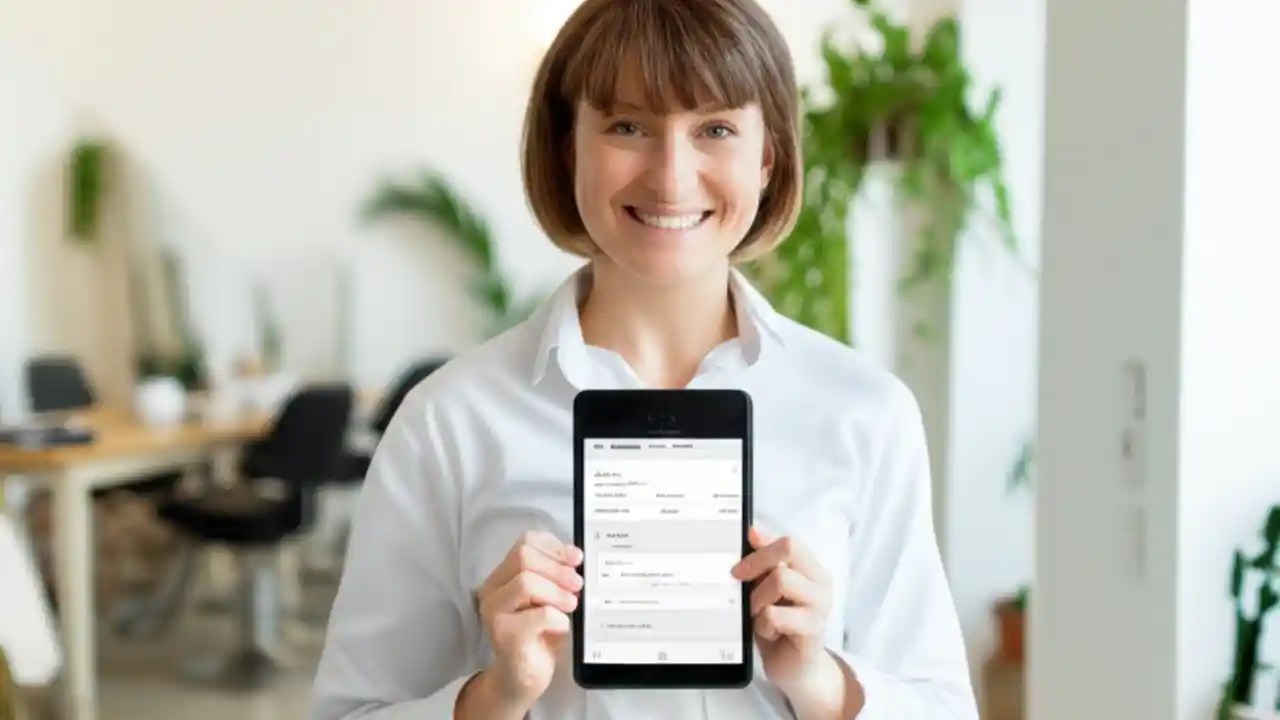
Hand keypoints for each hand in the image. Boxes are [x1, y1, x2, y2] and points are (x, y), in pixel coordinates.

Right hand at [457, 531, 582, 718]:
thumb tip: (575, 555)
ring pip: (527, 582)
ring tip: (572, 605)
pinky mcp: (505, 635)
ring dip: (557, 592)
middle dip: (557, 568)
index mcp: (502, 576)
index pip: (525, 542)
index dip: (554, 546)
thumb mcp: (549, 598)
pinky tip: (561, 627)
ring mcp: (495, 613)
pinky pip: (539, 615)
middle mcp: (492, 590)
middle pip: (524, 557)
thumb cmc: (539, 635)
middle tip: (578, 584)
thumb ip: (554, 576)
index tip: (576, 558)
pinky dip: (558, 619)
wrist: (523, 678)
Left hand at [732, 526, 857, 718]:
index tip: (739, 562)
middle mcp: (820, 583)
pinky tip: (768, 633)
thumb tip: (751, 532)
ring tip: (757, 615)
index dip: (760, 547)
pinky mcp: (813, 629)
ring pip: (781, 579)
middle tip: (740, 583)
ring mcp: (820, 605)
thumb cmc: (778, 625)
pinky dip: (762, 624)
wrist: (793, 668)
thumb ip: (764, 563)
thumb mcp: (766, 589)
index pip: (789, 541)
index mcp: (811, 569)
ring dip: (757, 598)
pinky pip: (774, 614)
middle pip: (787, 551)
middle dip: (756, 566)